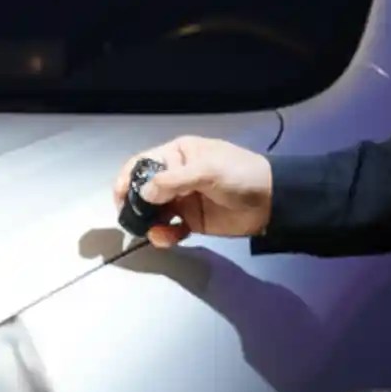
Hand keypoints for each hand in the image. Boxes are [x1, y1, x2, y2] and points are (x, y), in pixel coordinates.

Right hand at [111, 136, 272, 247]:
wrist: (272, 201)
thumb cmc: (240, 175)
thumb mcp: (208, 171)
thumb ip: (174, 181)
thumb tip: (144, 193)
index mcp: (178, 153)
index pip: (143, 163)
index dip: (126, 178)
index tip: (118, 197)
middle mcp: (177, 175)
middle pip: (144, 190)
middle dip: (135, 206)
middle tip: (133, 221)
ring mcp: (184, 198)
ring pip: (154, 212)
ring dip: (149, 223)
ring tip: (154, 232)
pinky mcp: (192, 220)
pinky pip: (170, 228)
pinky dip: (164, 235)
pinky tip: (166, 238)